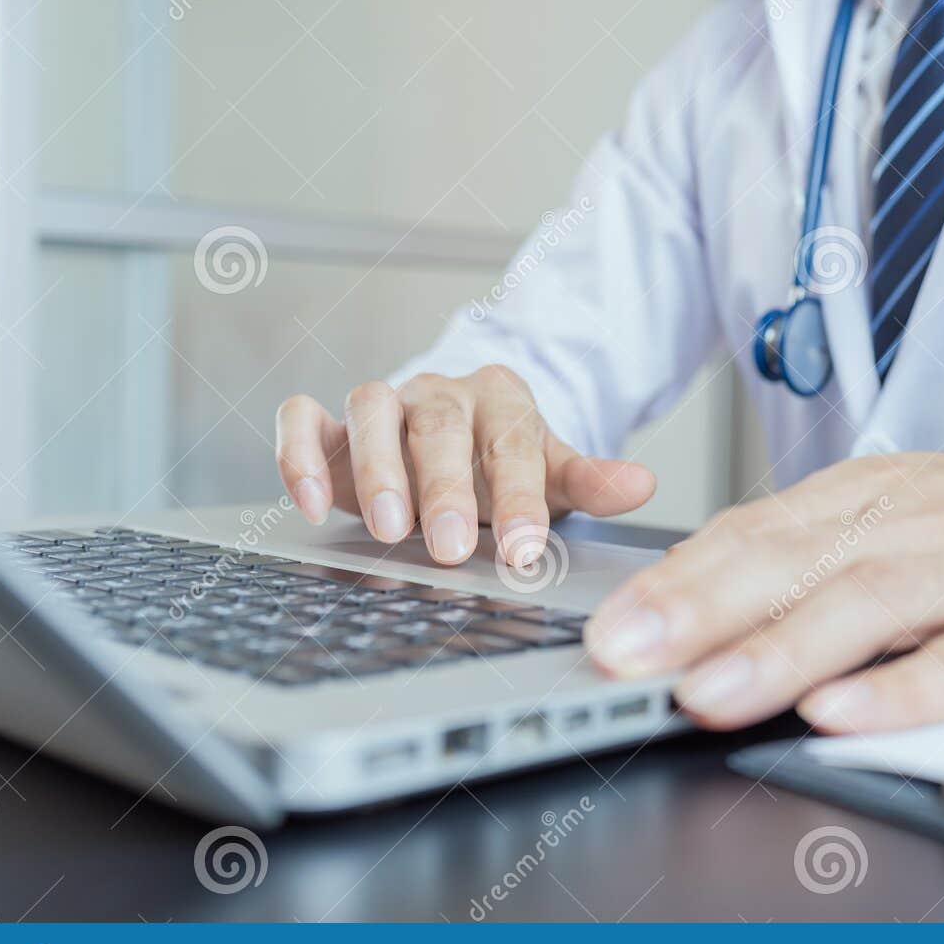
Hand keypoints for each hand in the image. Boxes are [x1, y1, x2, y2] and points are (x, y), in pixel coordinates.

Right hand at [274, 366, 654, 564]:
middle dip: (445, 489)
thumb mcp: (552, 475)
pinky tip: (314, 504)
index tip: (525, 549)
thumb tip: (641, 484)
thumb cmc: (501, 464)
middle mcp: (440, 394)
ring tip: (389, 530)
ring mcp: (384, 404)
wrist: (456, 442)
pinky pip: (304, 417)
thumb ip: (591, 482)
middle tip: (453, 547)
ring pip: (370, 412)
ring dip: (377, 470)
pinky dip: (302, 454)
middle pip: (440, 428)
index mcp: (503, 399)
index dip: (519, 498)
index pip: (513, 445)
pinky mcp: (332, 422)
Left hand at [584, 434, 943, 731]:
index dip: (677, 579)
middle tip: (623, 657)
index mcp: (869, 496)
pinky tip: (845, 711)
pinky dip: (904, 686)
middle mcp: (915, 524)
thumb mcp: (901, 511)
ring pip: (869, 607)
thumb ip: (810, 552)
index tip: (609, 625)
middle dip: (698, 610)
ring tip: (706, 693)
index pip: (755, 532)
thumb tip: (694, 598)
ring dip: (781, 651)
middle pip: (795, 563)